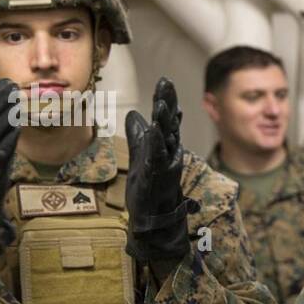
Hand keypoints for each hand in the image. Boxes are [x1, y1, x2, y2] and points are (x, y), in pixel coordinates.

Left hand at [125, 77, 192, 261]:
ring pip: (166, 139)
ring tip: (160, 103)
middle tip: (166, 82)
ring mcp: (165, 166)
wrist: (153, 222)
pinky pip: (157, 159)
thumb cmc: (149, 191)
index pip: (166, 120)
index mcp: (164, 148)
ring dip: (164, 121)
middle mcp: (169, 154)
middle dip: (168, 103)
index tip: (165, 81)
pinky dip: (156, 144)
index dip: (166, 101)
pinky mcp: (157, 179)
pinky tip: (154, 130)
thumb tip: (133, 114)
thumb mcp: (140, 158)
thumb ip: (138, 137)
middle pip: (170, 124)